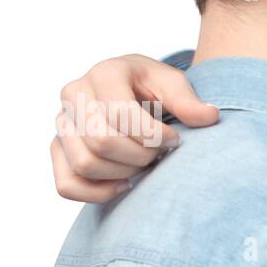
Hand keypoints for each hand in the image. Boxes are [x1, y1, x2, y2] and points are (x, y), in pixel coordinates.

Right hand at [51, 54, 219, 201]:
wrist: (130, 92)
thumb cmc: (152, 88)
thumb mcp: (173, 85)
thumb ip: (188, 101)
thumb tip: (209, 117)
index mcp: (104, 73)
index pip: (120, 114)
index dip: (153, 135)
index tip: (174, 140)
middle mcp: (74, 95)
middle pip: (101, 142)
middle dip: (139, 155)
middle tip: (159, 154)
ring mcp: (61, 124)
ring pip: (85, 164)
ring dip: (123, 172)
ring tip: (144, 163)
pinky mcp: (57, 149)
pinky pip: (67, 184)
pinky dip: (97, 193)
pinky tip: (125, 184)